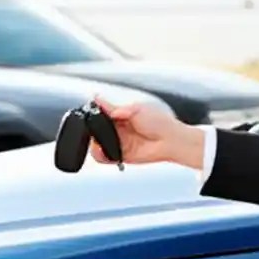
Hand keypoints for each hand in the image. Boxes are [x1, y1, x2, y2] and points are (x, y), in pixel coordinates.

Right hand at [88, 96, 203, 168]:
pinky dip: (100, 155)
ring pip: (99, 143)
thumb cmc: (159, 122)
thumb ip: (117, 109)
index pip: (102, 113)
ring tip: (96, 141)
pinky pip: (106, 157)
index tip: (88, 111)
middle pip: (98, 129)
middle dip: (93, 129)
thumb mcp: (136, 109)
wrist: (170, 140)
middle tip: (93, 129)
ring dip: (94, 143)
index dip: (94, 112)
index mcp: (122, 115)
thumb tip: (100, 101)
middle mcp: (119, 129)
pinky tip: (100, 150)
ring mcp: (120, 142)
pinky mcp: (122, 155)